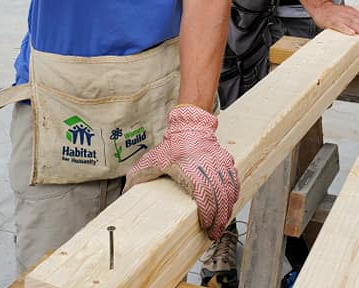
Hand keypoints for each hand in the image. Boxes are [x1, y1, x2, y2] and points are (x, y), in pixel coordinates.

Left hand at [124, 104, 238, 239]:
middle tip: (214, 233)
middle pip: (218, 196)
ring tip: (222, 224)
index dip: (207, 212)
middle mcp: (206, 166)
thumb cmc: (171, 147)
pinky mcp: (225, 161)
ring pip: (228, 189)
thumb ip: (138, 176)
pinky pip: (233, 180)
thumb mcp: (152, 160)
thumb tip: (124, 192)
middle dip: (218, 217)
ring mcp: (218, 163)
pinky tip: (230, 205)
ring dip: (227, 208)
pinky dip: (233, 194)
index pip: (203, 193)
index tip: (206, 225)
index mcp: (189, 168)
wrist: (189, 127)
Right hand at [310, 2, 358, 42]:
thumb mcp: (351, 13)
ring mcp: (340, 17)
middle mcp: (348, 14)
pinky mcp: (331, 21)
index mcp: (353, 12)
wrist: (320, 7)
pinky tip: (351, 33)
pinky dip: (345, 29)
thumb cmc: (335, 12)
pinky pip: (339, 25)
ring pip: (352, 23)